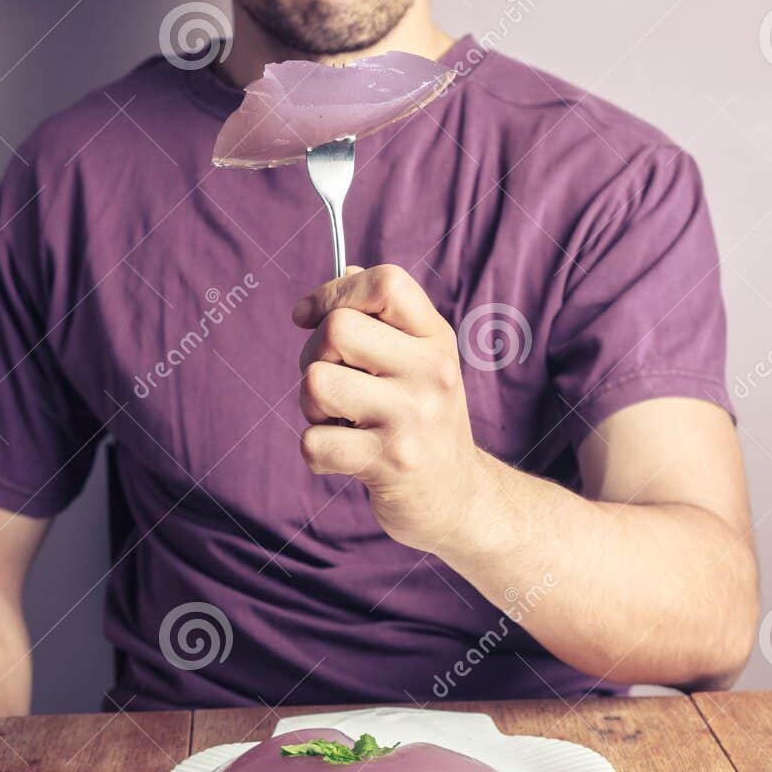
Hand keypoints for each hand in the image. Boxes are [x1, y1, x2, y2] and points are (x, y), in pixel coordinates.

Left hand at [292, 264, 488, 553]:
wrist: (461, 499)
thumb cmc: (427, 423)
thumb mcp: (422, 361)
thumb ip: (387, 317)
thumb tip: (346, 272)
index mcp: (436, 339)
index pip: (384, 282)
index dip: (333, 292)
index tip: (310, 317)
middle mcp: (431, 372)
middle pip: (336, 329)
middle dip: (312, 356)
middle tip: (332, 385)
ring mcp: (412, 417)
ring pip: (316, 382)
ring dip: (311, 406)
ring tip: (340, 422)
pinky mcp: (390, 462)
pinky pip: (313, 442)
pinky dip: (316, 451)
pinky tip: (345, 457)